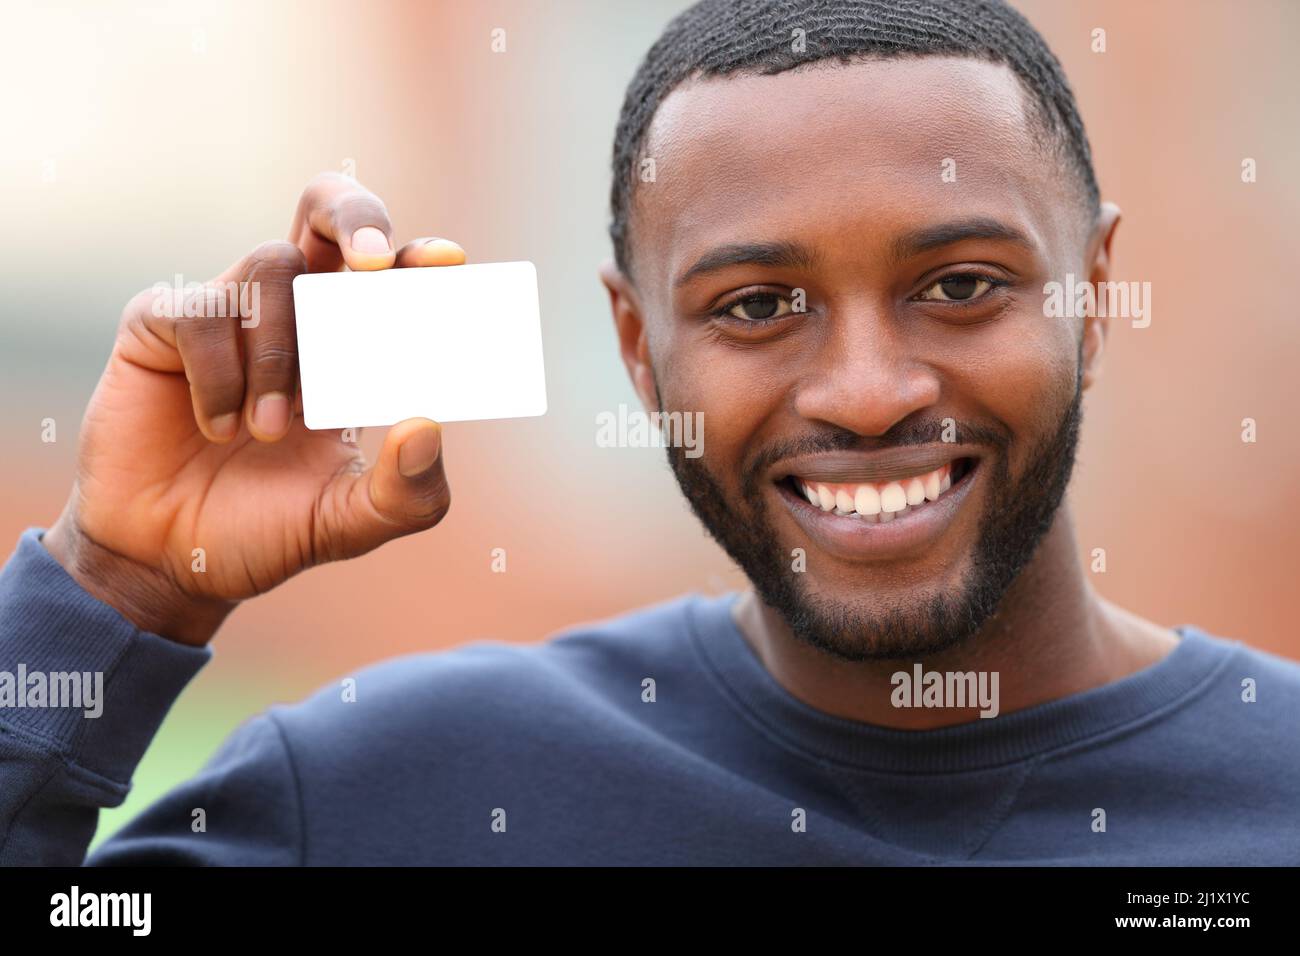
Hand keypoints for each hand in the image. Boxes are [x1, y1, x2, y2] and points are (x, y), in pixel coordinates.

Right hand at [43, 173, 464, 645]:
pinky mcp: (161, 322)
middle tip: (374, 264)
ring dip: (281, 353)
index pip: (395, 278)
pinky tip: (219, 428)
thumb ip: (407, 492)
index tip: (448, 263)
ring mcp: (230, 310)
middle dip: (358, 216)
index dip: (421, 258)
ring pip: (272, 266)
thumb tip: (430, 426)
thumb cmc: (267, 528)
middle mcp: (296, 311)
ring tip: (268, 432)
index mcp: (353, 345)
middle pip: (329, 209)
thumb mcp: (350, 521)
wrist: (171, 562)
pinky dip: (221, 375)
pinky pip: (202, 312)